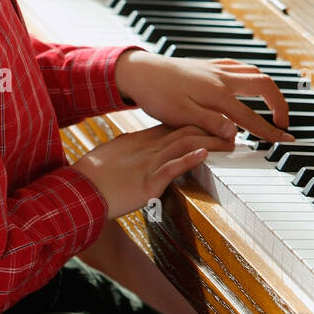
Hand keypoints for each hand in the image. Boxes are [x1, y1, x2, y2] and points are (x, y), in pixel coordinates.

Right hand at [74, 122, 235, 220]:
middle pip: (184, 130)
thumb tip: (142, 144)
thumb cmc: (93, 176)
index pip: (174, 125)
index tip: (215, 122)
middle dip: (211, 129)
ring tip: (230, 141)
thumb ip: (132, 147)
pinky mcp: (147, 183)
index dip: (197, 122)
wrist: (80, 191)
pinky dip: (188, 159)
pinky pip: (171, 168)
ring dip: (209, 141)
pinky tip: (204, 153)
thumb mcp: (115, 153)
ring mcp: (148, 164)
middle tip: (233, 130)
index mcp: (140, 141)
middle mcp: (147, 148)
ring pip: (183, 145)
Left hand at [114, 51, 296, 144]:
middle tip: (283, 123)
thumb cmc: (157, 94)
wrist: (141, 71)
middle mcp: (222, 77)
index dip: (270, 131)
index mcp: (217, 94)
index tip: (286, 141)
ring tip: (273, 105)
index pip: (250, 116)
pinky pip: (241, 66)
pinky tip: (249, 85)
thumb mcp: (181, 115)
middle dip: (279, 104)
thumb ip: (210, 123)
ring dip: (268, 89)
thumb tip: (236, 133)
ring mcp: (217, 68)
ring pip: (254, 72)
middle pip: (263, 85)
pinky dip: (253, 77)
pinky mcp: (210, 65)